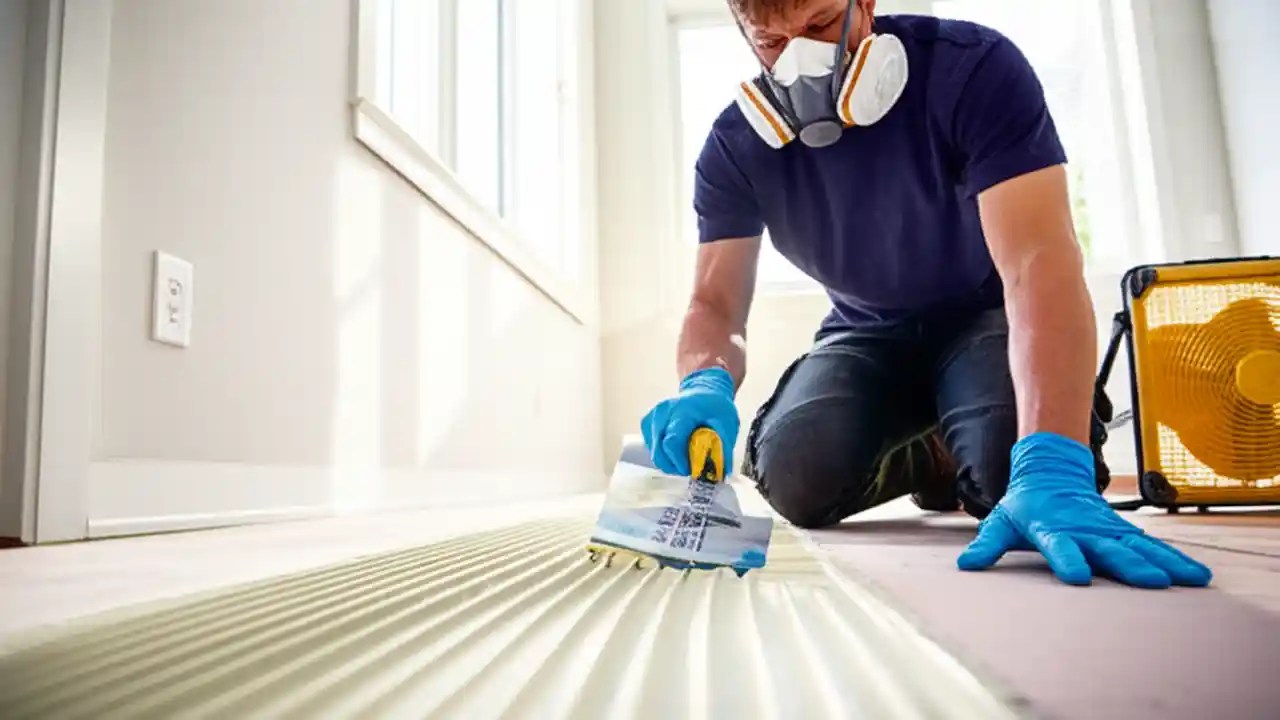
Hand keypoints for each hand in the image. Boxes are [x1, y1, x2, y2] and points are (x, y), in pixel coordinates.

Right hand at [641, 367, 738, 475]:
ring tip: (686, 458)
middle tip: (690, 468)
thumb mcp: (727, 423)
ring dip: (669, 461)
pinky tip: (677, 451)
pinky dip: (664, 454)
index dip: (680, 462)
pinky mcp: (648, 423)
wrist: (704, 389)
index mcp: (682, 410)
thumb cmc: (714, 406)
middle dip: (674, 466)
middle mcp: (662, 412)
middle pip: (659, 450)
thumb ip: (723, 447)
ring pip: (654, 451)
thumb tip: (722, 472)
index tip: (693, 470)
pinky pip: (652, 447)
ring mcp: (652, 417)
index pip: (672, 442)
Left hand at [958, 432, 1211, 588]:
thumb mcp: (1002, 521)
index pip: (1059, 546)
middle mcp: (1084, 530)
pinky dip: (1173, 558)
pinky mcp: (1122, 531)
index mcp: (1052, 528)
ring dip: (1164, 562)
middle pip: (1109, 549)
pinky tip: (1197, 575)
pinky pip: (1151, 546)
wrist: (1050, 471)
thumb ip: (988, 544)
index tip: (1077, 577)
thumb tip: (966, 564)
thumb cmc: (1025, 504)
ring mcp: (1107, 529)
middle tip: (1154, 582)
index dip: (1067, 560)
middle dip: (1131, 565)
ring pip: (1139, 547)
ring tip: (1190, 580)